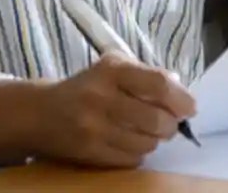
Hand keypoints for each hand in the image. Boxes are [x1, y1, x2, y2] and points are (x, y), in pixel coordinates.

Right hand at [30, 53, 195, 167]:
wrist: (38, 113)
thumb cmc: (85, 87)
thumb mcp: (112, 68)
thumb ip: (146, 74)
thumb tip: (180, 89)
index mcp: (111, 70)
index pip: (158, 84)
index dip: (180, 99)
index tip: (189, 108)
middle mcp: (101, 97)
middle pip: (155, 119)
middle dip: (170, 125)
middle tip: (169, 124)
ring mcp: (93, 127)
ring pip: (145, 143)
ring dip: (155, 140)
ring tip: (149, 133)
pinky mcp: (88, 152)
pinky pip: (130, 159)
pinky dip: (138, 153)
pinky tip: (131, 143)